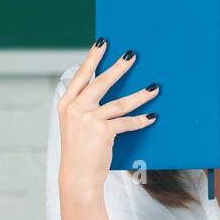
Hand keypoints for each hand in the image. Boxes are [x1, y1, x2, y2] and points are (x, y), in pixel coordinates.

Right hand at [56, 38, 158, 219]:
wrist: (77, 177)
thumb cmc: (80, 150)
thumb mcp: (76, 124)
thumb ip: (85, 106)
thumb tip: (103, 87)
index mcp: (66, 103)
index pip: (80, 75)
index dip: (92, 57)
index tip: (103, 42)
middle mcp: (75, 108)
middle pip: (101, 82)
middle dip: (119, 67)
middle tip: (133, 55)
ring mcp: (87, 120)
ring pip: (120, 102)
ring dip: (140, 95)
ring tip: (154, 87)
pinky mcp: (101, 132)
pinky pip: (126, 122)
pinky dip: (141, 120)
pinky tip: (152, 117)